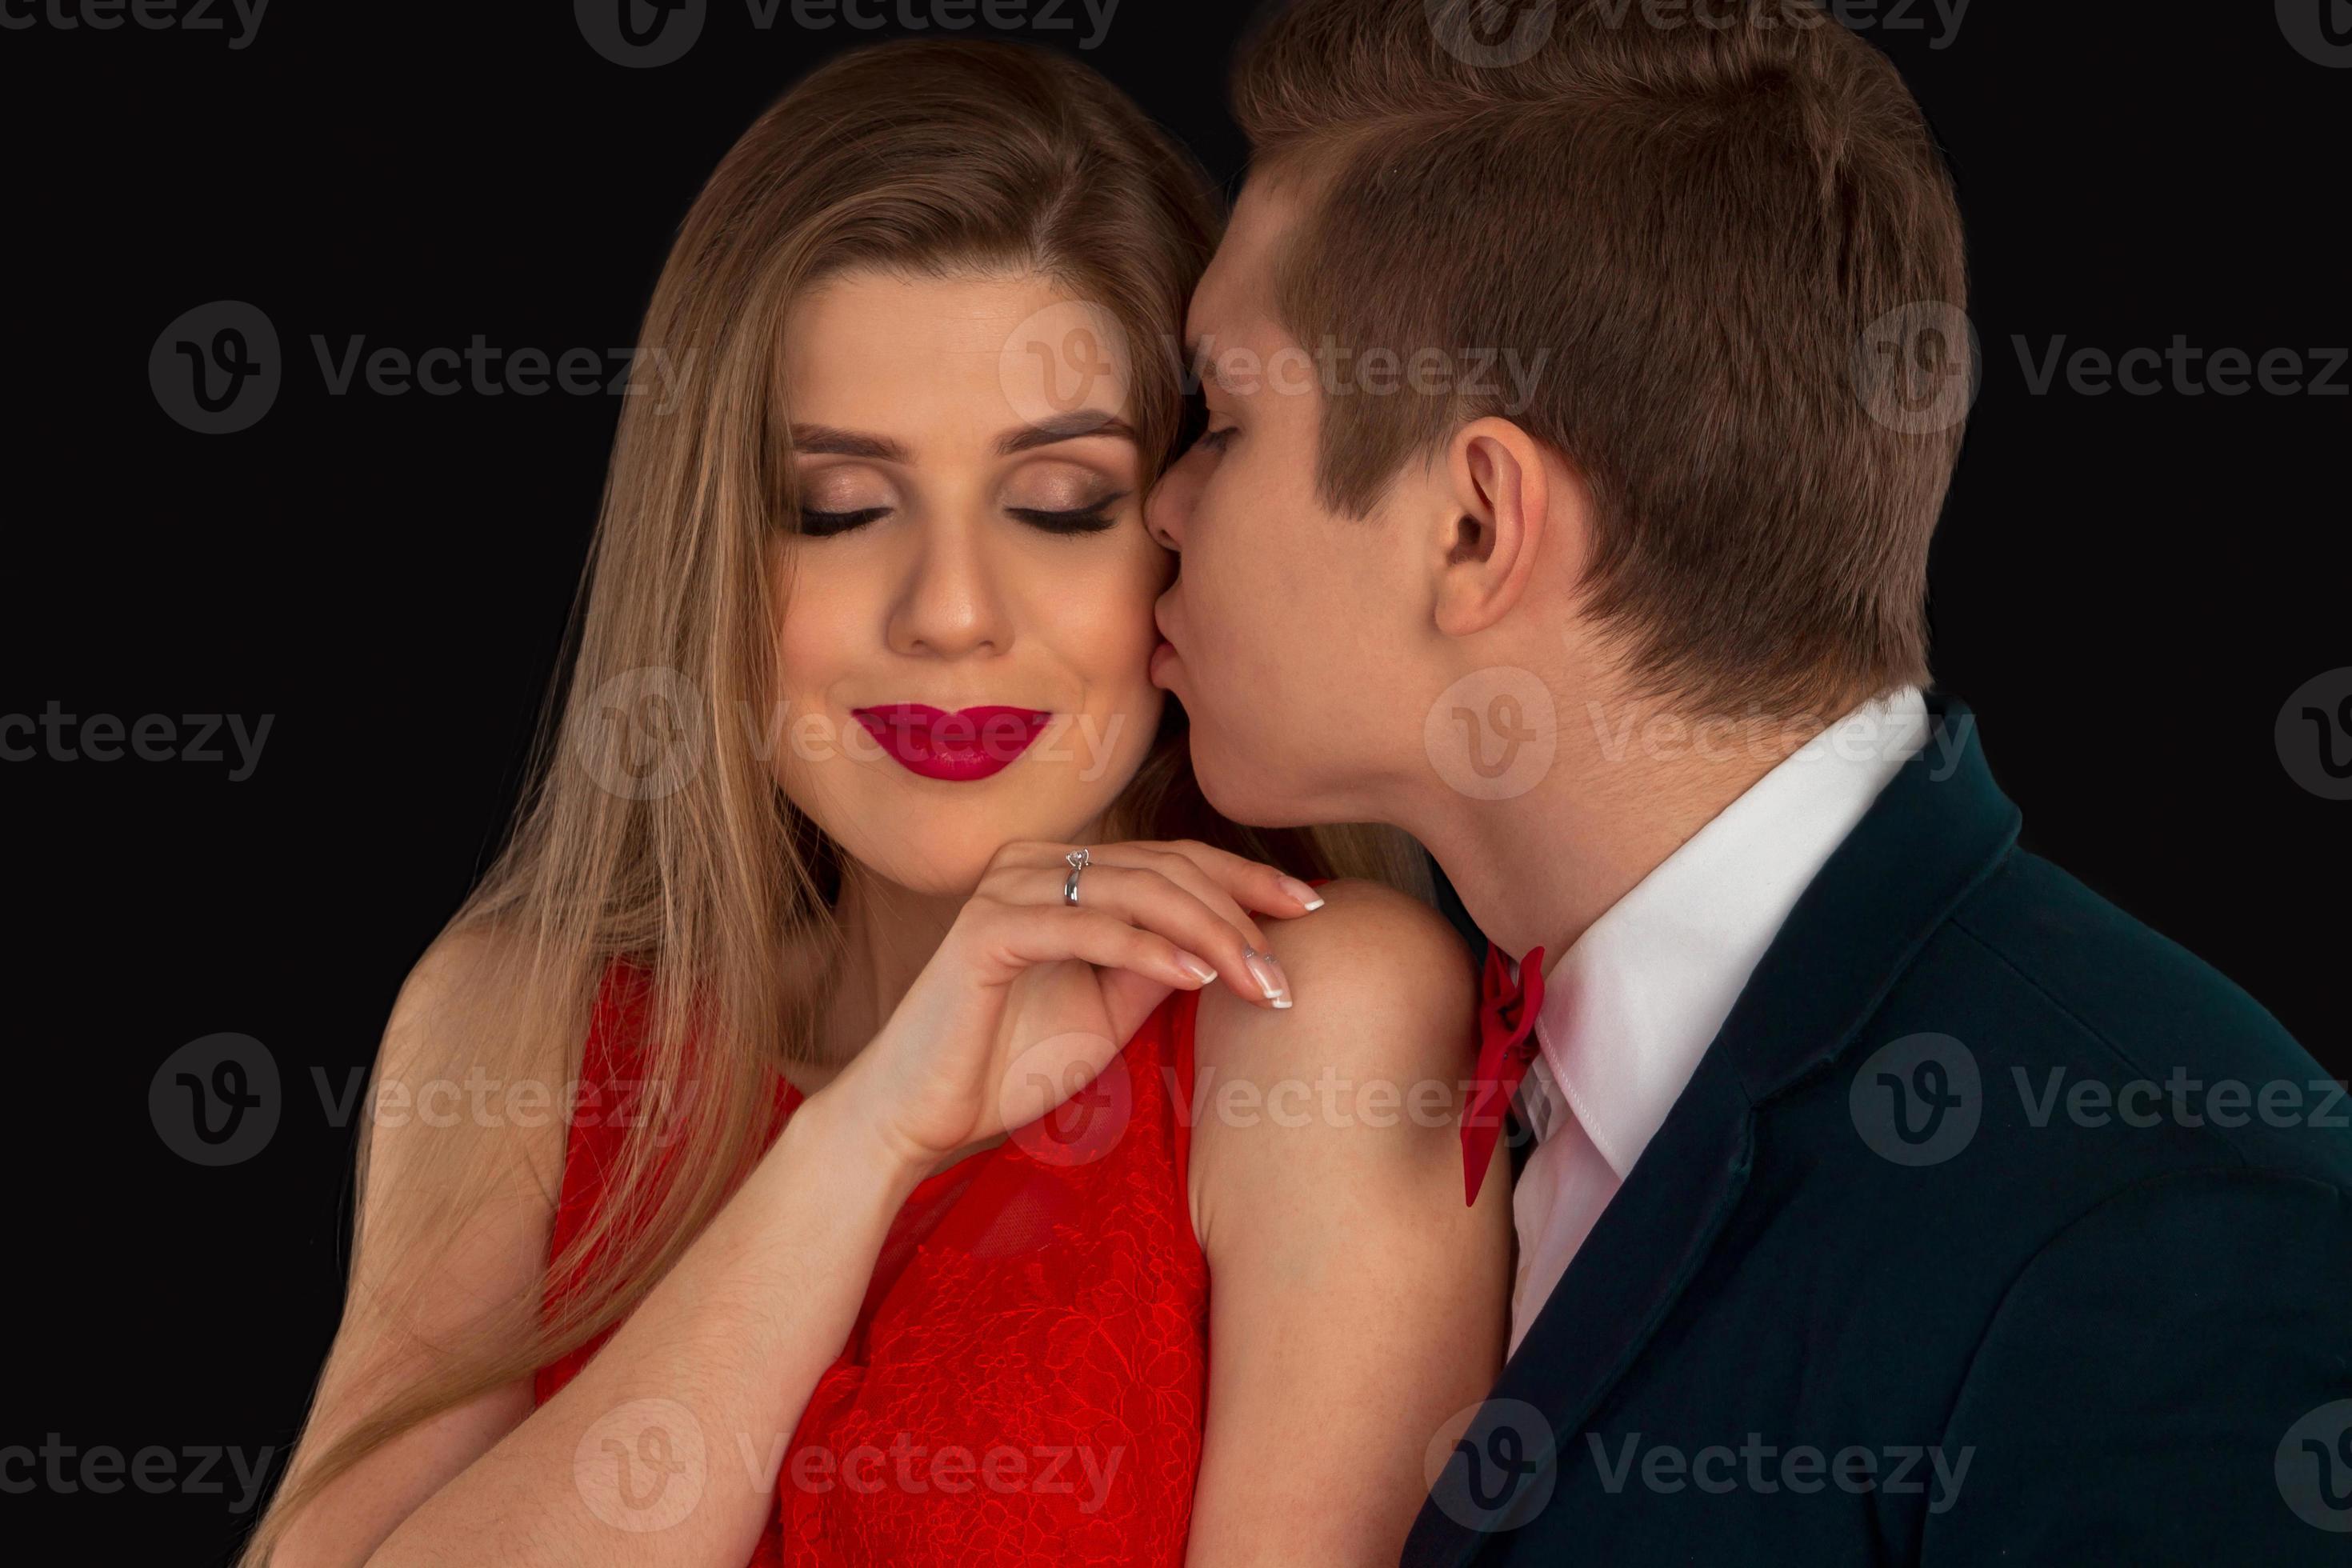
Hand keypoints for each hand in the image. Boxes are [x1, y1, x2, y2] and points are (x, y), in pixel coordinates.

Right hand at [821, 838, 1322, 1177]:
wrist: (918, 1116)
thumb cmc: (1008, 1064)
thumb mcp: (1109, 1011)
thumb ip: (1161, 966)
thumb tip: (1237, 940)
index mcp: (1067, 872)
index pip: (1175, 860)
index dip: (1248, 879)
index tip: (1312, 907)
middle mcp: (1038, 864)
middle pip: (1166, 866)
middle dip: (1240, 911)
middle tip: (1291, 964)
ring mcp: (1009, 889)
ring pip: (1135, 888)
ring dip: (1208, 931)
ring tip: (1260, 977)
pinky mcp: (987, 930)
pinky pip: (1086, 925)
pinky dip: (1149, 947)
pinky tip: (1200, 974)